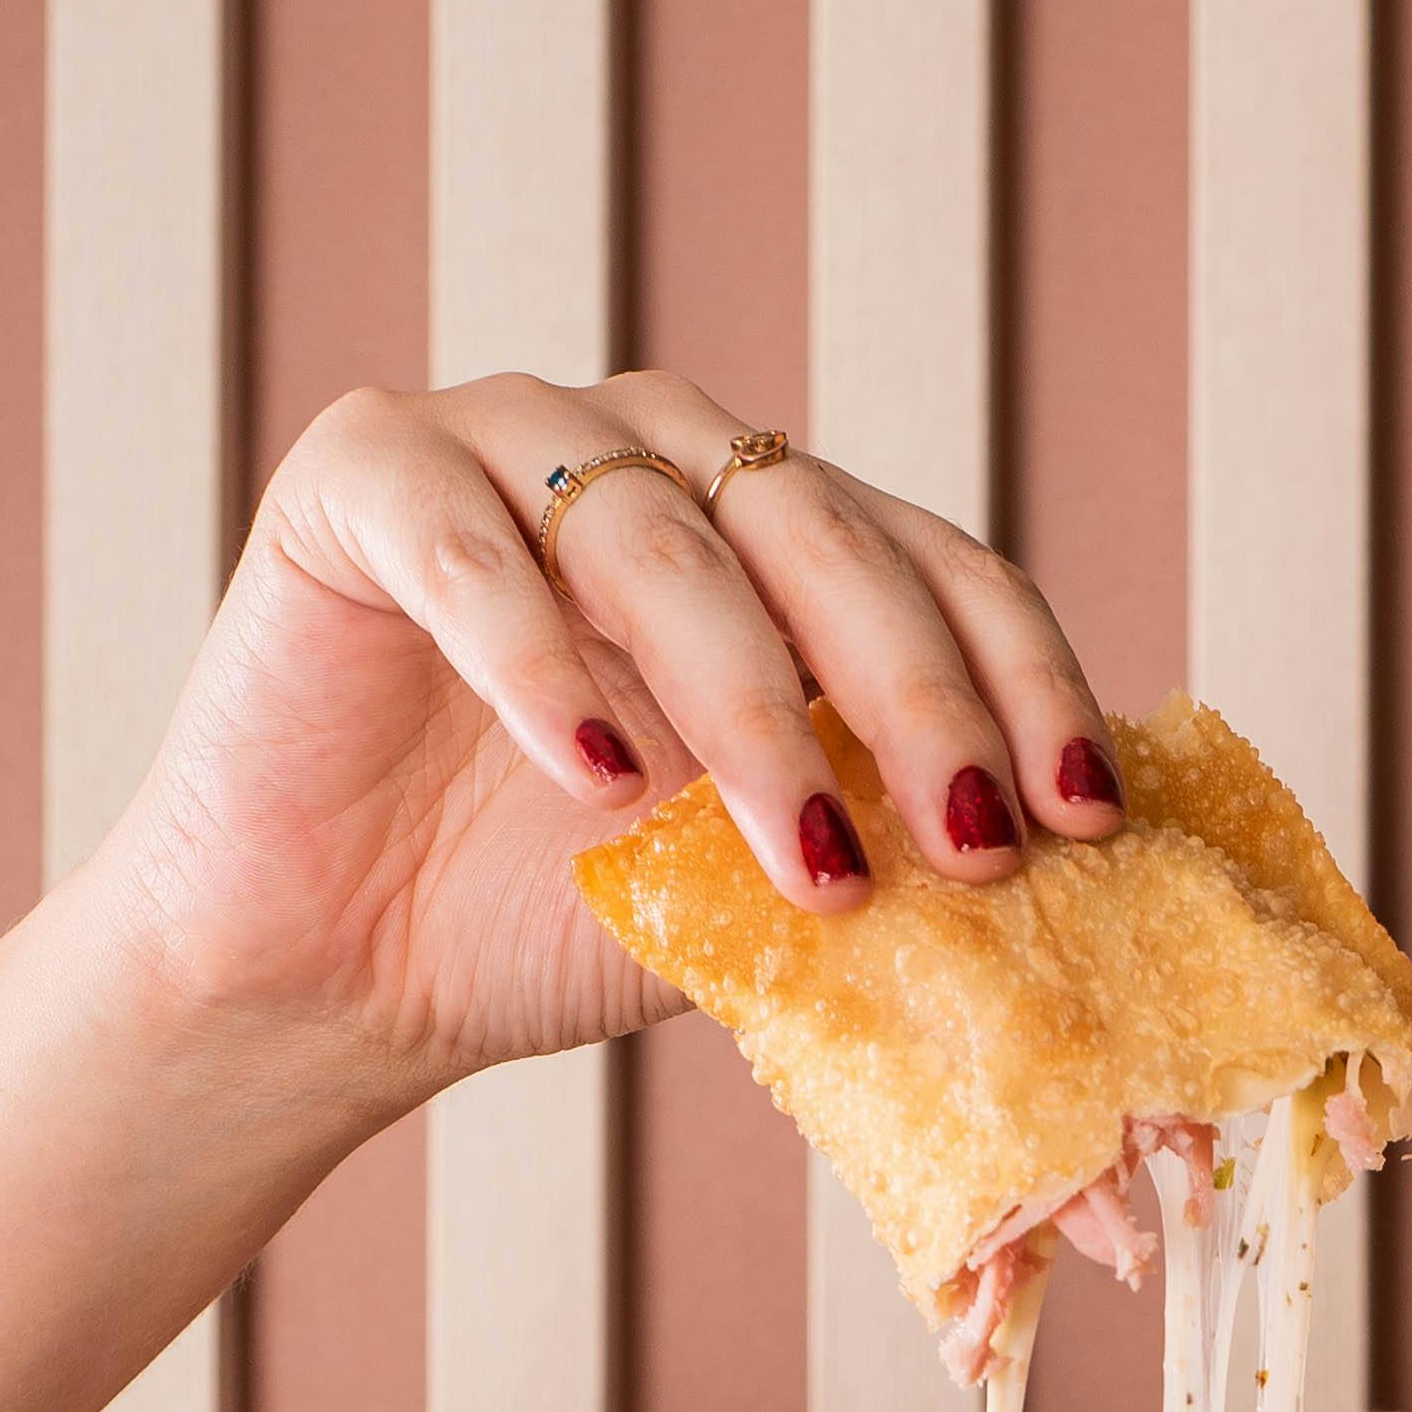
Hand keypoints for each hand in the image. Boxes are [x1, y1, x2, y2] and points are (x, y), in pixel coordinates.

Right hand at [89, 371, 1130, 1103]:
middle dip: (915, 695)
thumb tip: (1077, 914)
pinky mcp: (361, 474)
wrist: (329, 969)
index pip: (936, 563)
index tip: (1082, 816)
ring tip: (802, 858)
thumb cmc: (543, 918)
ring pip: (662, 540)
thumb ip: (886, 857)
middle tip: (969, 842)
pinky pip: (467, 542)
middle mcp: (655, 452)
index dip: (1020, 680)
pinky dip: (536, 658)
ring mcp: (504, 443)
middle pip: (820, 531)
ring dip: (748, 707)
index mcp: (771, 530)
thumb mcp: (754, 892)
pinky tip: (590, 780)